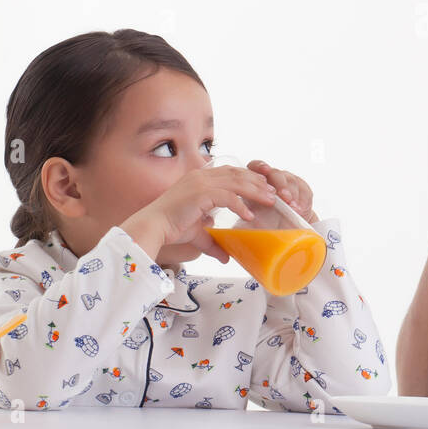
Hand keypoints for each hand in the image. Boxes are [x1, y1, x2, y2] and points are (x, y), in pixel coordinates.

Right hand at [121, 163, 279, 262]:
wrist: (152, 227)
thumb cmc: (171, 227)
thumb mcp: (197, 232)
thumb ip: (213, 241)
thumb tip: (225, 256)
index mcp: (200, 178)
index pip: (231, 172)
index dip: (249, 178)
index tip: (264, 188)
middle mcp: (201, 176)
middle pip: (237, 173)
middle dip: (258, 182)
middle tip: (274, 193)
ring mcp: (201, 183)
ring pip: (236, 182)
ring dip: (256, 191)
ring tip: (270, 201)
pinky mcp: (201, 194)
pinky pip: (228, 197)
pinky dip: (241, 205)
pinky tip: (250, 215)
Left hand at [248, 160, 316, 222]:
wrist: (285, 225)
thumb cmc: (264, 219)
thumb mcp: (252, 216)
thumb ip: (244, 213)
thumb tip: (232, 221)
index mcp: (257, 181)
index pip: (257, 166)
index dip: (260, 166)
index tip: (264, 170)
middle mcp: (274, 177)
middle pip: (277, 174)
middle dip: (281, 185)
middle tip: (283, 197)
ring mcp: (289, 181)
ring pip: (291, 182)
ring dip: (292, 194)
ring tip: (292, 207)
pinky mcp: (303, 189)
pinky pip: (304, 191)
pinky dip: (302, 201)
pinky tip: (299, 209)